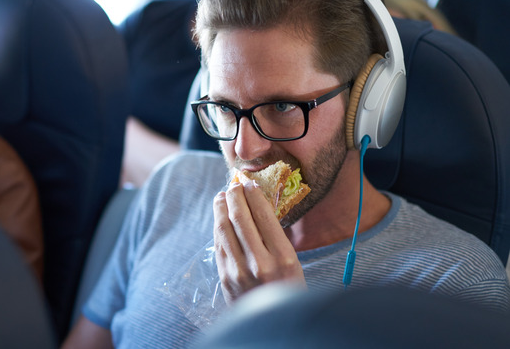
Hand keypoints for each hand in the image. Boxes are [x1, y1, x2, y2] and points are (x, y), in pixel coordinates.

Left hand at [213, 180, 304, 303]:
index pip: (264, 215)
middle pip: (240, 218)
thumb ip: (277, 240)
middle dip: (234, 197)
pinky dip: (217, 227)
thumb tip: (259, 207)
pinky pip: (219, 245)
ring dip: (221, 209)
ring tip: (222, 196)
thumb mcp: (293, 265)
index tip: (249, 183)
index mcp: (283, 258)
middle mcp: (260, 264)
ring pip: (224, 229)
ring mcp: (239, 272)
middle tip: (233, 185)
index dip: (253, 195)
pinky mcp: (225, 278)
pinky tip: (219, 218)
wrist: (272, 327)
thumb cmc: (288, 291)